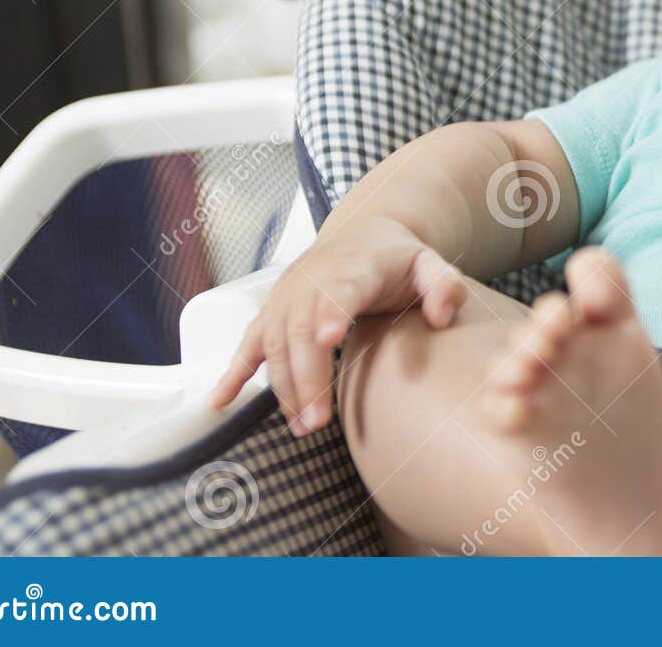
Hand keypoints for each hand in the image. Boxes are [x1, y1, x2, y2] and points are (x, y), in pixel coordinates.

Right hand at [207, 215, 464, 433]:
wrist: (362, 235)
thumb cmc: (397, 260)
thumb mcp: (431, 263)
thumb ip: (444, 285)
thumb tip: (441, 316)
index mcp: (355, 268)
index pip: (342, 289)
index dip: (332, 313)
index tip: (326, 340)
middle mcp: (314, 281)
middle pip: (302, 328)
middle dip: (307, 376)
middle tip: (319, 420)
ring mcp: (288, 297)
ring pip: (276, 344)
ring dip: (284, 387)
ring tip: (303, 426)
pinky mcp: (272, 313)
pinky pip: (247, 344)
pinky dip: (231, 373)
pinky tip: (217, 403)